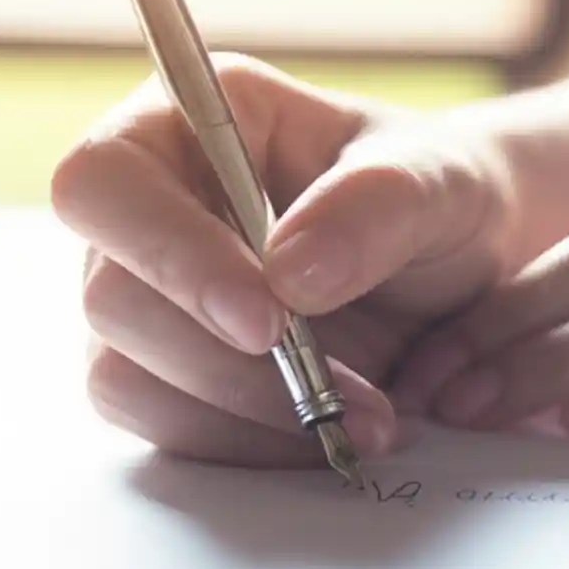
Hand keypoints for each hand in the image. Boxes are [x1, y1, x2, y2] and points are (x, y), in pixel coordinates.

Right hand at [51, 55, 517, 466]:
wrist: (460, 267)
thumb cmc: (437, 197)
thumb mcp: (439, 183)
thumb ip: (374, 208)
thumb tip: (289, 276)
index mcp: (193, 123)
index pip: (108, 181)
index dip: (168, 254)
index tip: (264, 321)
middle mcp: (151, 208)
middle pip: (111, 296)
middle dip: (227, 362)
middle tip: (349, 394)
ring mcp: (150, 296)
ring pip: (124, 376)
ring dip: (244, 415)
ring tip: (365, 421)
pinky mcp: (167, 373)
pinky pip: (165, 427)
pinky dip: (246, 445)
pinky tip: (327, 434)